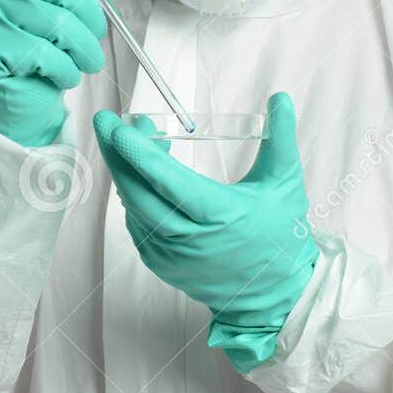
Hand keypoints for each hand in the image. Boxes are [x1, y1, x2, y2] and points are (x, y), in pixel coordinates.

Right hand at [0, 0, 126, 146]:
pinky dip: (66, 70)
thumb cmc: (38, 43)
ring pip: (57, 22)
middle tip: (98, 34)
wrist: (8, 94)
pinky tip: (65, 75)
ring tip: (89, 60)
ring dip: (85, 48)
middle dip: (92, 14)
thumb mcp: (60, 2)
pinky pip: (44, 54)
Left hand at [93, 92, 316, 371]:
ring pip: (134, 208)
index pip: (168, 181)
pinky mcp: (163, 265)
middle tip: (106, 123)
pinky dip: (134, 198)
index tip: (118, 127)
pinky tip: (140, 176)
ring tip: (131, 141)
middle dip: (117, 154)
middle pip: (138, 193)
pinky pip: (138, 225)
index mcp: (220, 214)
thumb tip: (280, 98)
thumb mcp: (285, 183)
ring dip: (126, 173)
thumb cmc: (280, 236)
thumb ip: (281, 137)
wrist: (275, 294)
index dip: (139, 153)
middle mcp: (189, 238)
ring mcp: (172, 255)